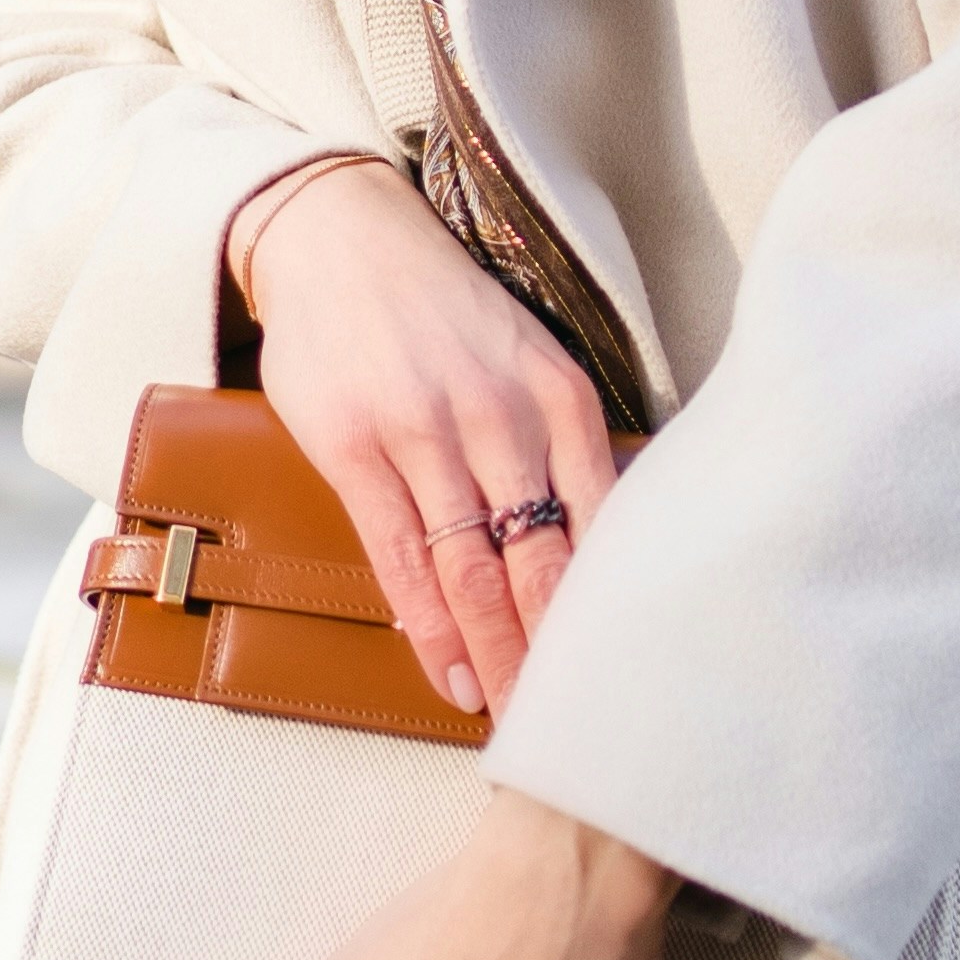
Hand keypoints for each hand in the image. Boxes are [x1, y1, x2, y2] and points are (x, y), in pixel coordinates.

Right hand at [234, 156, 618, 719]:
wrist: (339, 234)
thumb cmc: (442, 308)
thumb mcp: (528, 356)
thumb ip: (562, 441)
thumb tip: (604, 543)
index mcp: (559, 394)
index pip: (599, 525)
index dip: (609, 611)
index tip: (621, 675)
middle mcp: (500, 414)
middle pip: (541, 561)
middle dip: (555, 654)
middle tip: (570, 725)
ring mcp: (425, 431)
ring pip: (473, 570)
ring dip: (493, 654)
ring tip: (508, 716)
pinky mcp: (356, 446)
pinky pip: (400, 553)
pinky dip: (426, 622)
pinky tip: (444, 668)